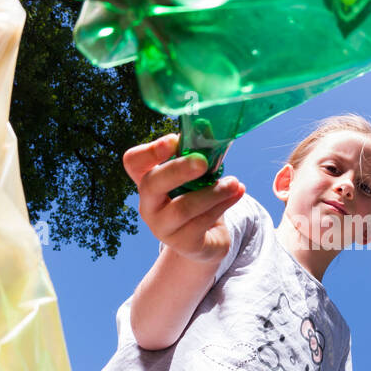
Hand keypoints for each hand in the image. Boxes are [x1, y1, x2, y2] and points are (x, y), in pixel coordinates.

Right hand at [124, 133, 244, 263]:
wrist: (206, 240)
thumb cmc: (198, 200)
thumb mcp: (198, 177)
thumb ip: (199, 155)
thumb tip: (209, 127)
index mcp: (148, 181)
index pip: (133, 162)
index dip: (149, 151)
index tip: (174, 140)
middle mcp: (148, 205)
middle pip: (151, 184)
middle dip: (178, 170)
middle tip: (202, 162)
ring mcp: (162, 227)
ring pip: (184, 207)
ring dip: (213, 192)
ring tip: (234, 183)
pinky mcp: (183, 243)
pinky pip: (202, 222)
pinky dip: (222, 205)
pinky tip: (237, 193)